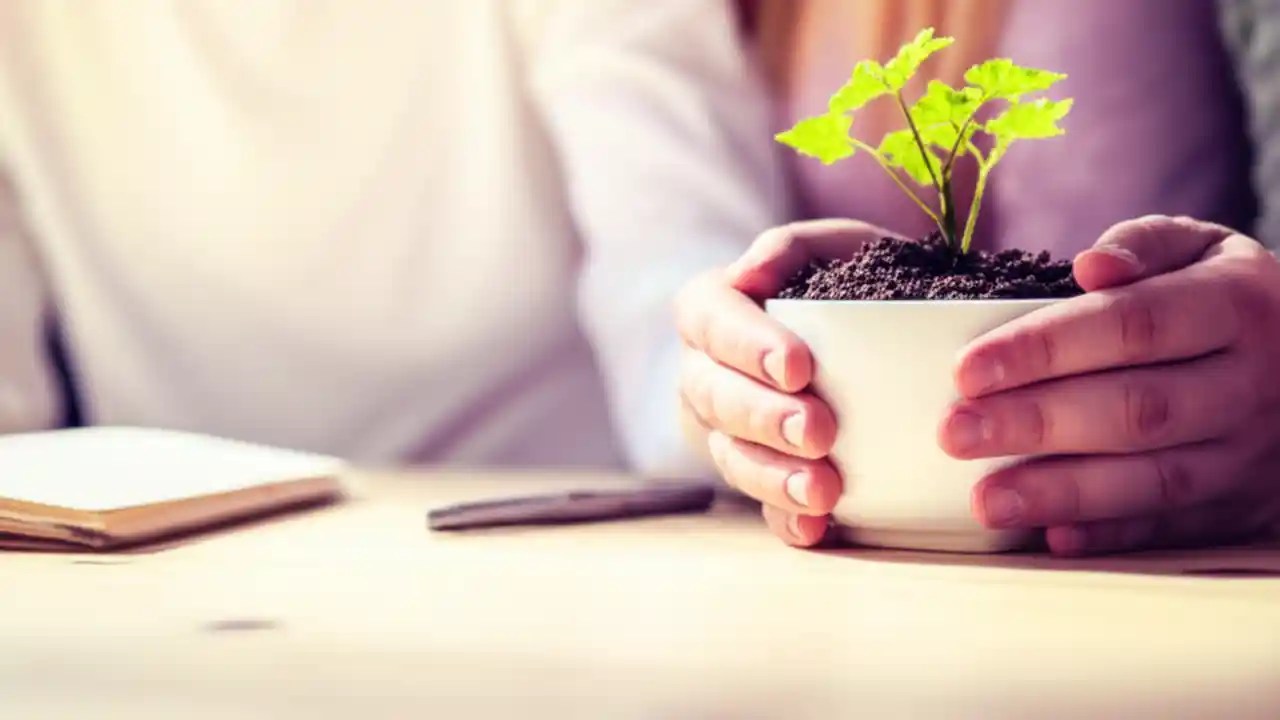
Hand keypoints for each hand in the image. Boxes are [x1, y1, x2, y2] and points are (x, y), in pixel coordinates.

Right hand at [675, 220, 888, 545]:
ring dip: (774, 476)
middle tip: (819, 430)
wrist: (860, 338)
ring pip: (731, 458)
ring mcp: (723, 432)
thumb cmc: (840, 283)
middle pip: (716, 398)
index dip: (747, 346)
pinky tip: (816, 527)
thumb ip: (790, 248)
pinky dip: (786, 520)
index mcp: (709, 310)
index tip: (798, 365)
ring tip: (824, 490)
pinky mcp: (755, 476)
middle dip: (764, 418)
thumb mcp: (828, 248)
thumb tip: (749, 272)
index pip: (711, 322)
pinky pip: (759, 506)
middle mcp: (702, 374)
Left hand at [943, 215, 1279, 554]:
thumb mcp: (1208, 248)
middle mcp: (1250, 384)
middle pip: (1136, 409)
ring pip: (1155, 479)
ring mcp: (1251, 453)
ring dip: (1063, 492)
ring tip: (986, 500)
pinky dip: (1115, 535)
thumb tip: (1091, 264)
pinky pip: (1178, 527)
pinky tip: (1053, 537)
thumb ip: (1147, 244)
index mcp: (1236, 307)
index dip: (1045, 349)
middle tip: (954, 435)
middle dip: (1037, 424)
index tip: (966, 370)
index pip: (1132, 326)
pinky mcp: (1244, 504)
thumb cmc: (1237, 300)